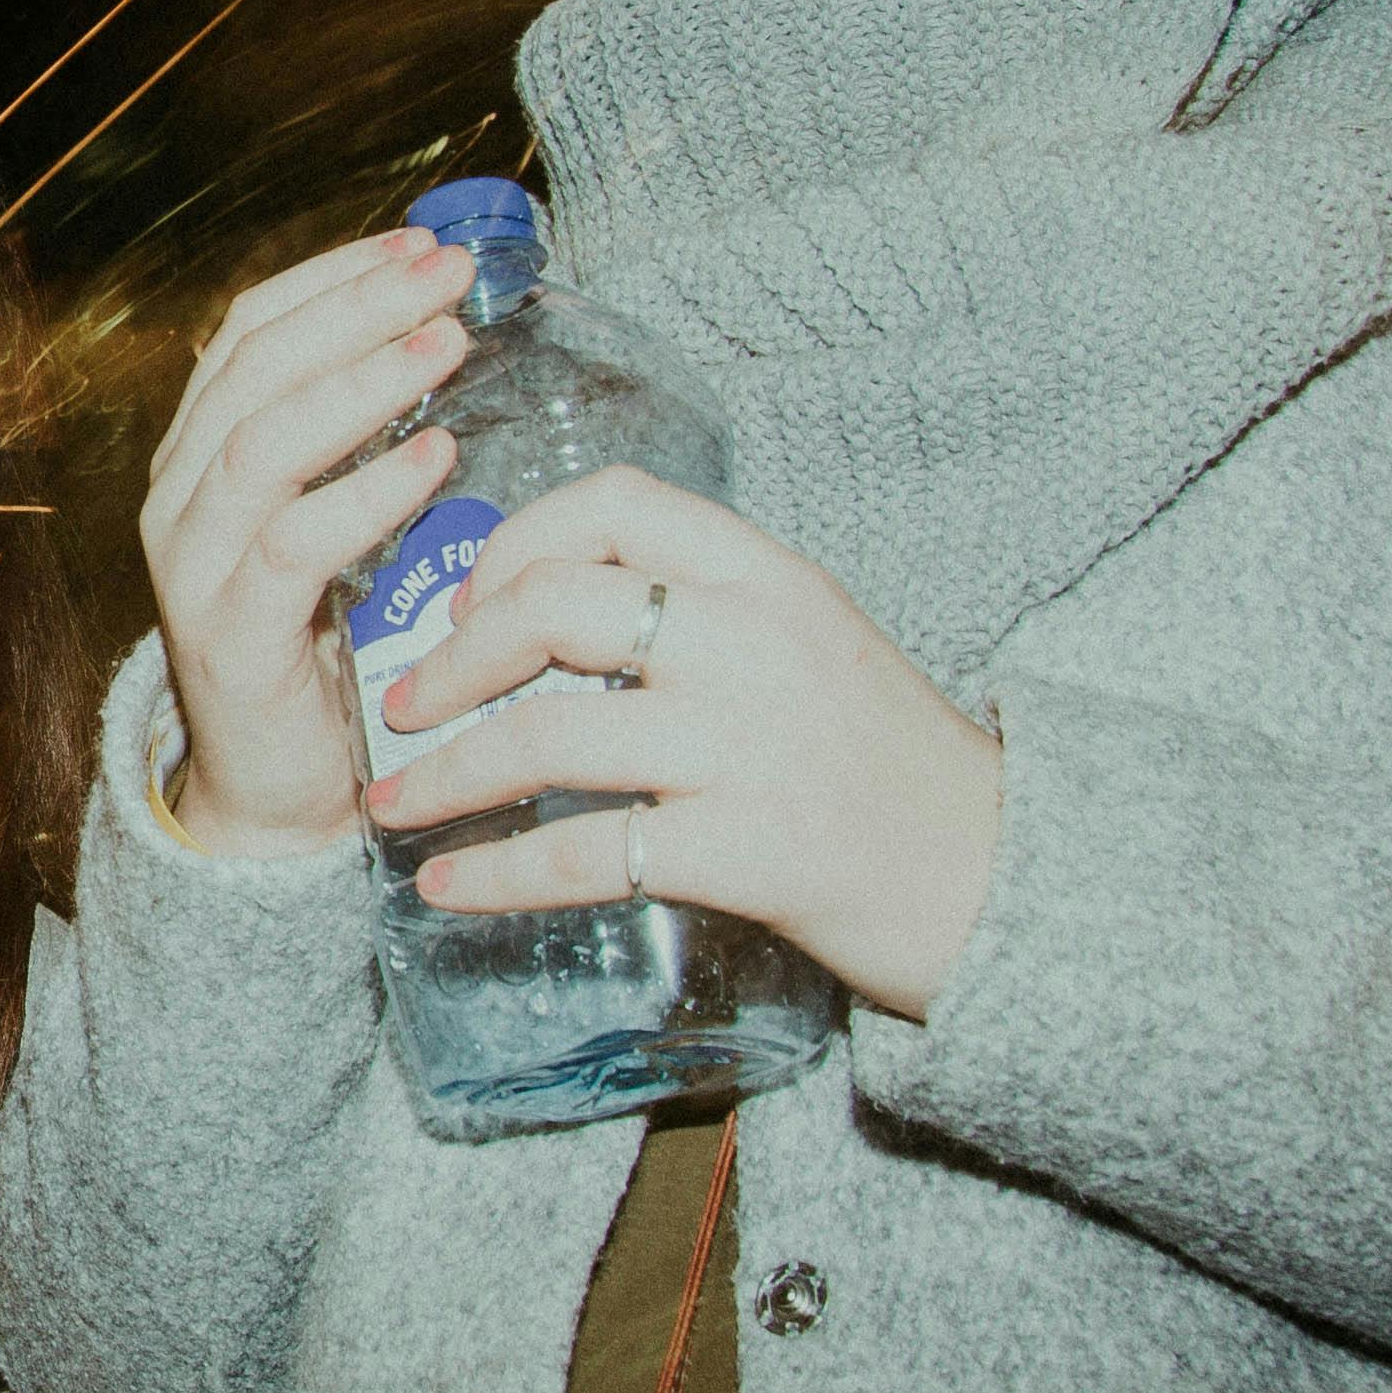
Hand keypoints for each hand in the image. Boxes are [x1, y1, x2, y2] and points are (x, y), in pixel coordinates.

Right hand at [140, 227, 474, 852]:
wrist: (274, 797)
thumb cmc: (322, 649)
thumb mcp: (332, 526)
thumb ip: (357, 444)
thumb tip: (440, 338)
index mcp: (199, 457)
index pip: (248, 331)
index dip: (330, 276)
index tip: (418, 240)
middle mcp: (179, 498)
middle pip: (254, 369)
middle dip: (355, 308)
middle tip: (447, 273)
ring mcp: (193, 567)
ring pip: (263, 442)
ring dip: (361, 383)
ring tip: (447, 346)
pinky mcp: (227, 636)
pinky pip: (292, 544)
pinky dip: (366, 493)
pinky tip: (436, 458)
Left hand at [365, 464, 1004, 1014]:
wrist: (999, 879)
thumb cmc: (888, 763)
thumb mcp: (810, 644)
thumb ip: (702, 615)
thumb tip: (546, 617)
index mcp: (768, 577)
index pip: (614, 505)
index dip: (515, 541)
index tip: (468, 597)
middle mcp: (753, 644)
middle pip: (554, 609)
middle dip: (451, 658)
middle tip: (405, 704)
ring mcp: (746, 747)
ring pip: (547, 733)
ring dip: (446, 773)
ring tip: (392, 803)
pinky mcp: (740, 851)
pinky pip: (581, 853)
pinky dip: (494, 873)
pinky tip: (444, 887)